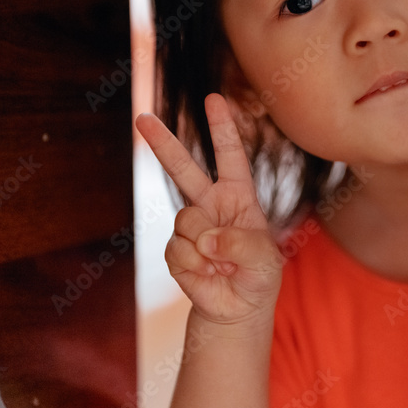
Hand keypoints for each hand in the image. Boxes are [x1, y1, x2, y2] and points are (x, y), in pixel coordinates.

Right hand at [135, 94, 282, 327]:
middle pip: (183, 168)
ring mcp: (190, 226)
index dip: (222, 128)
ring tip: (221, 263)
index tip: (214, 98)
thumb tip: (206, 240)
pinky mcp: (176, 251)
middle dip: (163, 143)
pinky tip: (208, 274)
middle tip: (142, 118)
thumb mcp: (265, 259)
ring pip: (186, 220)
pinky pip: (179, 250)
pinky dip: (196, 266)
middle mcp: (210, 204)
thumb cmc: (258, 275)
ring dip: (206, 246)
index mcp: (237, 195)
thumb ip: (241, 245)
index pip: (230, 156)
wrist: (237, 308)